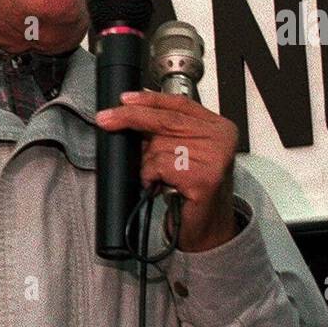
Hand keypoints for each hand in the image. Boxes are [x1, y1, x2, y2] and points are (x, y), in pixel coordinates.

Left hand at [95, 91, 238, 251]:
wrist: (206, 227)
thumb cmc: (191, 191)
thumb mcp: (181, 153)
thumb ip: (165, 133)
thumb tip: (129, 115)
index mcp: (218, 127)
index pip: (180, 104)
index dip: (149, 99)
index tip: (124, 99)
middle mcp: (221, 139)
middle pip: (166, 119)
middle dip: (130, 118)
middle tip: (106, 119)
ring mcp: (215, 157)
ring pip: (159, 145)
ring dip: (146, 162)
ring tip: (157, 177)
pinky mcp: (204, 178)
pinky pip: (160, 165)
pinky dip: (150, 176)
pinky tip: (159, 186)